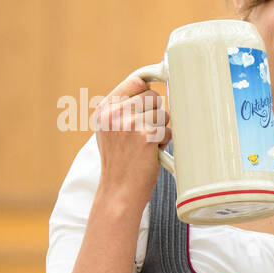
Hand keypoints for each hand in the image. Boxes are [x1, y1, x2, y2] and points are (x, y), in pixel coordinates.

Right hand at [90, 75, 170, 212]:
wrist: (118, 190)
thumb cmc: (120, 162)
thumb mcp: (110, 130)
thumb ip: (124, 108)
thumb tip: (149, 85)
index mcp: (105, 109)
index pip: (135, 82)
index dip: (149, 89)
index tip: (156, 94)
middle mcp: (114, 113)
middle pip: (153, 96)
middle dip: (156, 113)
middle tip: (145, 132)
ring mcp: (129, 123)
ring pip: (164, 113)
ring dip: (161, 129)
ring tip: (146, 144)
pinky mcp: (145, 136)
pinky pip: (168, 130)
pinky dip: (165, 142)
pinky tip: (152, 153)